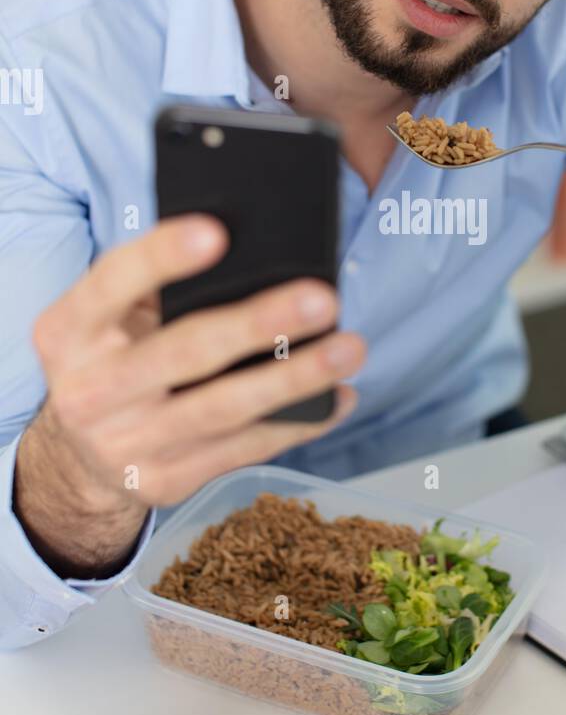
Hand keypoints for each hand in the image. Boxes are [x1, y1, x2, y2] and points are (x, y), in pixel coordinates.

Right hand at [15, 215, 363, 575]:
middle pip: (185, 352)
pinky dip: (297, 423)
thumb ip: (157, 286)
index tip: (218, 232)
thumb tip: (252, 250)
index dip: (163, 255)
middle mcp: (88, 390)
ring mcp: (125, 444)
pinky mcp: (163, 482)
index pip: (113, 282)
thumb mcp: (109, 318)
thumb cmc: (115, 356)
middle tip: (322, 299)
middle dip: (258, 324)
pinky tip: (338, 398)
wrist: (80, 456)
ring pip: (224, 408)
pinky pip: (242, 450)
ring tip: (348, 348)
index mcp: (67, 330)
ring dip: (295, 378)